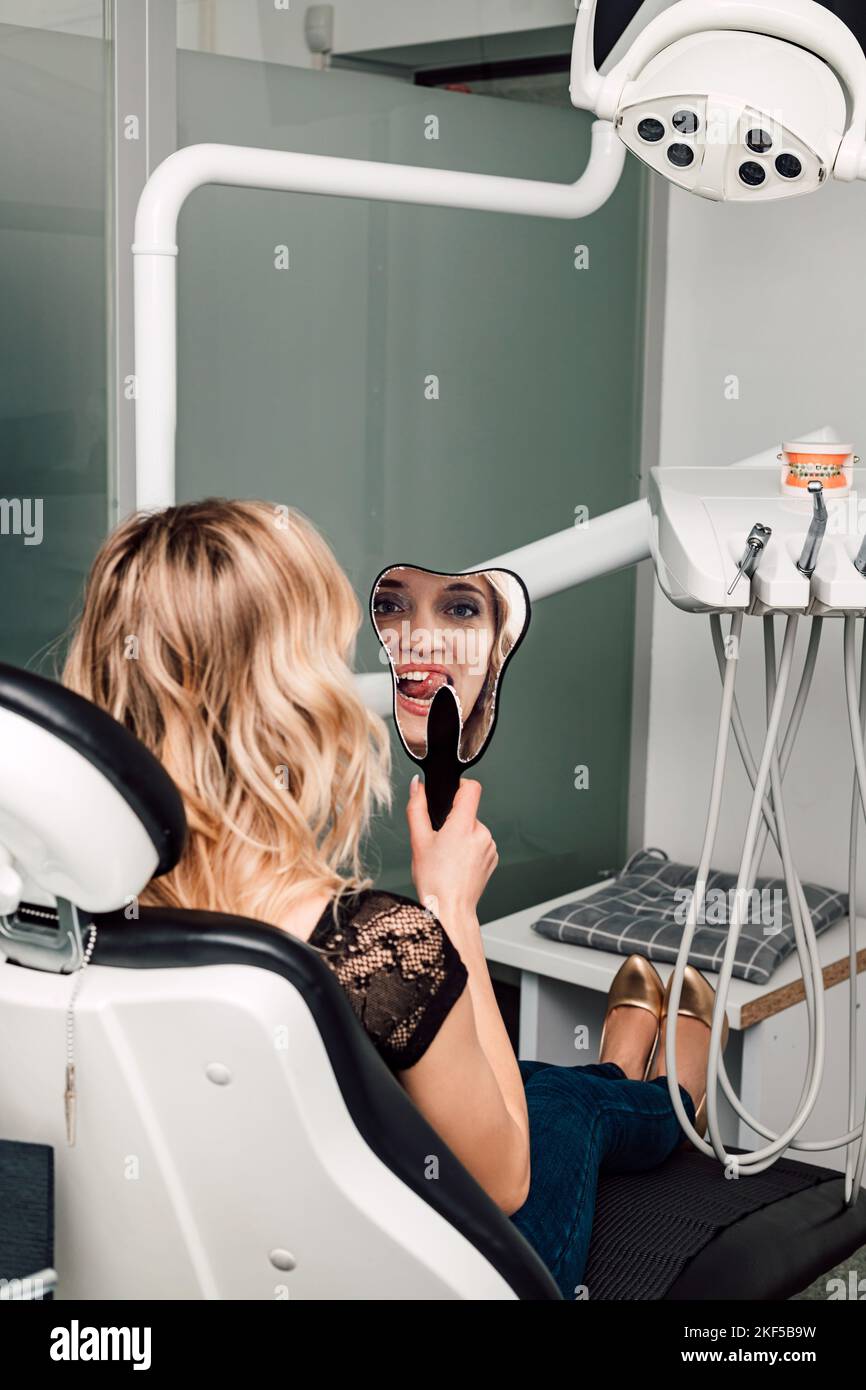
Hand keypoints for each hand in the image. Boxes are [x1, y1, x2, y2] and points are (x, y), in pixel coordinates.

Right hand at [406, 776, 498, 921]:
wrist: (449, 909)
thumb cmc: (434, 881)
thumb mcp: (418, 841)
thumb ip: (416, 808)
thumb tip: (417, 786)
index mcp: (463, 825)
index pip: (472, 788)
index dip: (459, 786)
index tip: (449, 794)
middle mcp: (482, 833)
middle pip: (468, 812)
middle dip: (453, 820)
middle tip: (439, 841)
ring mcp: (490, 847)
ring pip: (473, 829)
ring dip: (461, 836)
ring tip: (447, 857)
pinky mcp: (492, 859)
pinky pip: (480, 844)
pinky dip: (469, 849)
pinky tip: (457, 864)